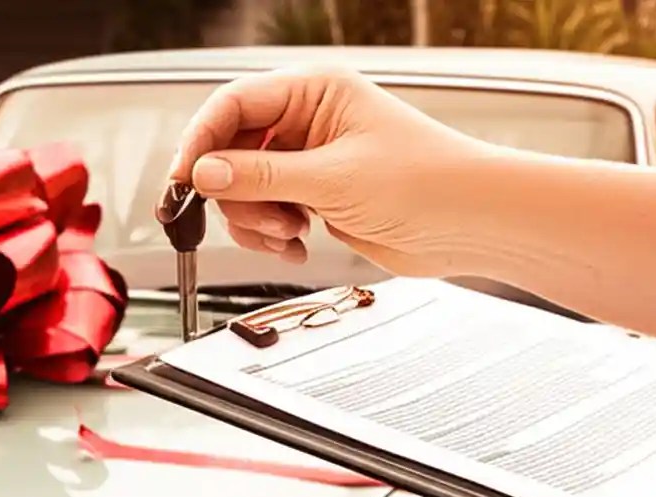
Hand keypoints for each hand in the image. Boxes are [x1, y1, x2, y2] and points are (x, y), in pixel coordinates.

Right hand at [168, 65, 497, 275]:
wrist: (471, 224)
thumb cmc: (428, 182)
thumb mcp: (332, 179)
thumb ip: (261, 177)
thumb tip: (203, 174)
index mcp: (314, 91)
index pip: (233, 104)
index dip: (201, 140)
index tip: (185, 179)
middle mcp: (308, 121)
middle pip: (231, 152)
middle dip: (238, 193)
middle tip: (260, 217)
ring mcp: (309, 161)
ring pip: (245, 190)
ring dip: (257, 220)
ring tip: (290, 231)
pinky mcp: (315, 197)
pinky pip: (266, 215)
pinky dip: (271, 236)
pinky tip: (297, 245)